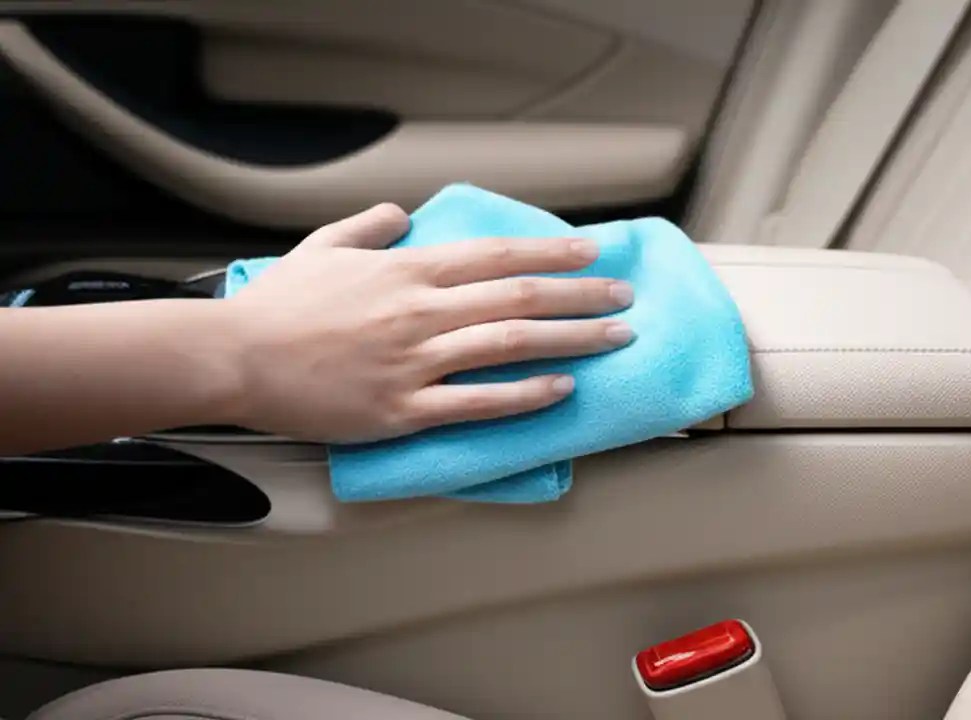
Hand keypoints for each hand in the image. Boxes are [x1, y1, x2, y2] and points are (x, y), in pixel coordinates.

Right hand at [223, 203, 632, 441]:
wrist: (233, 359)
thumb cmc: (277, 307)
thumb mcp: (323, 247)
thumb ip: (369, 227)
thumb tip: (401, 213)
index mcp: (406, 271)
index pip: (496, 255)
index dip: (551, 254)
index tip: (591, 254)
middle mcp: (421, 311)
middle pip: (520, 297)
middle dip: (582, 295)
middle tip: (624, 296)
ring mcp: (415, 362)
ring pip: (513, 344)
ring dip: (573, 339)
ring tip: (616, 338)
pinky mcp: (403, 410)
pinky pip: (480, 402)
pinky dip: (527, 395)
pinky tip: (563, 388)